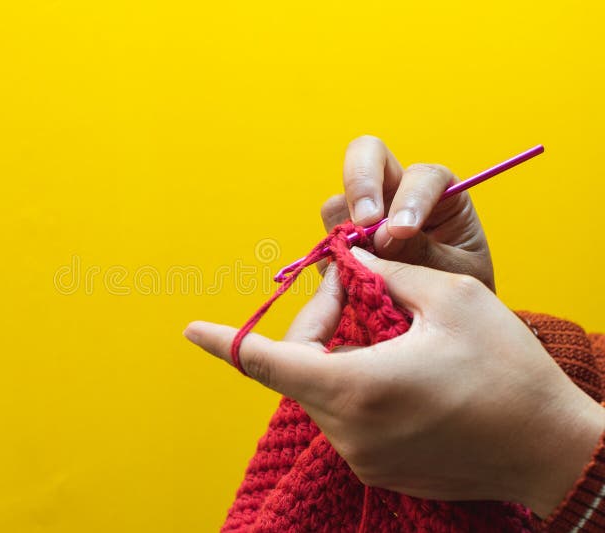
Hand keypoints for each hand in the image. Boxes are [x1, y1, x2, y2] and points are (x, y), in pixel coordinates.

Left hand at [184, 254, 604, 516]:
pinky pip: (344, 417)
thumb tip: (351, 266)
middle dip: (315, 326)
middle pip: (298, 369)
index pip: (269, 363)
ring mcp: (361, 458)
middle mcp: (349, 431)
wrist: (551, 450)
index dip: (226, 343)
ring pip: (321, 391)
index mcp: (357, 388)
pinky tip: (394, 367)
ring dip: (335, 355)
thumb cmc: (508, 372)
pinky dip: (352, 385)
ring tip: (385, 327)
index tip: (191, 330)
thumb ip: (389, 276)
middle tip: (354, 291)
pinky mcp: (377, 470)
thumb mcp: (452, 300)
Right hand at [321, 135, 494, 289]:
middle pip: (366, 154)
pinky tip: (354, 280)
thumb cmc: (460, 290)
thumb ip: (421, 251)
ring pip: (337, 202)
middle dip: (360, 182)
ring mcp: (365, 217)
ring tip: (362, 263)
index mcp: (439, 193)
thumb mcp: (454, 272)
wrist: (447, 326)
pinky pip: (326, 241)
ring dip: (343, 228)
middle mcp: (397, 194)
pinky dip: (334, 258)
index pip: (422, 175)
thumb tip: (377, 237)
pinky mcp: (344, 244)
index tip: (403, 230)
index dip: (410, 196)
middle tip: (363, 224)